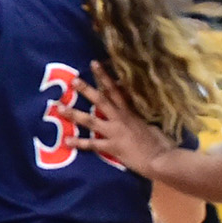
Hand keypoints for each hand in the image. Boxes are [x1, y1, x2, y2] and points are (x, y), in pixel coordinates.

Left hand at [66, 61, 176, 175]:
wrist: (162, 158)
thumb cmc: (160, 143)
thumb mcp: (148, 124)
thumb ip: (137, 116)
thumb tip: (132, 108)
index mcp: (130, 112)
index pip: (116, 89)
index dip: (105, 76)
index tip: (94, 64)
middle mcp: (120, 118)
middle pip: (101, 100)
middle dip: (86, 89)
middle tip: (73, 79)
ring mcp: (115, 132)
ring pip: (90, 120)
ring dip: (74, 114)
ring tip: (59, 108)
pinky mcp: (112, 147)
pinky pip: (93, 144)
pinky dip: (79, 143)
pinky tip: (66, 141)